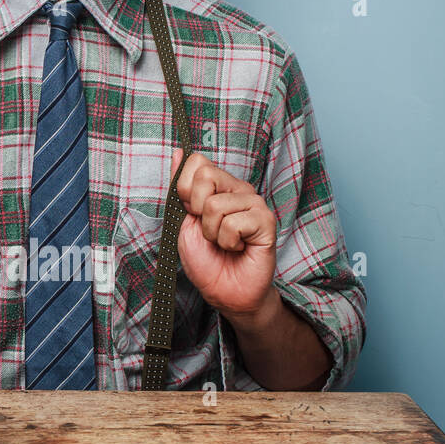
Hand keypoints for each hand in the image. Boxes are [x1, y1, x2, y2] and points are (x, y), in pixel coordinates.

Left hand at [171, 147, 277, 319]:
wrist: (226, 292)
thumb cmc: (207, 260)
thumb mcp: (184, 221)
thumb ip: (181, 188)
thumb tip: (178, 152)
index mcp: (219, 187)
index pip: (197, 162)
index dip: (186, 191)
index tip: (193, 214)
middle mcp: (239, 190)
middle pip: (206, 176)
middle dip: (198, 211)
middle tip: (210, 231)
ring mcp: (254, 203)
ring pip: (216, 205)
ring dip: (213, 233)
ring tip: (225, 243)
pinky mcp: (266, 221)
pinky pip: (233, 223)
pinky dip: (228, 241)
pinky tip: (239, 247)